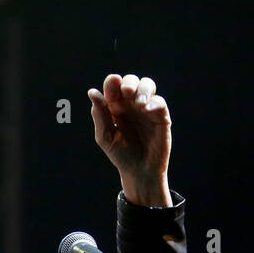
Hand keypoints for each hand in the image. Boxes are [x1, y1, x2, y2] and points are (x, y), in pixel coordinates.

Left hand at [88, 74, 171, 205]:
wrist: (139, 171)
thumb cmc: (120, 155)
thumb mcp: (105, 137)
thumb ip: (99, 115)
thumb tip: (92, 92)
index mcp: (114, 106)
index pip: (113, 86)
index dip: (113, 82)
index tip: (113, 84)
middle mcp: (130, 104)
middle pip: (131, 81)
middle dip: (129, 82)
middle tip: (126, 91)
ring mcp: (146, 109)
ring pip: (147, 85)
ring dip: (143, 89)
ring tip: (139, 103)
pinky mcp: (160, 116)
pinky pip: (159, 102)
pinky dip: (154, 102)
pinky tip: (147, 109)